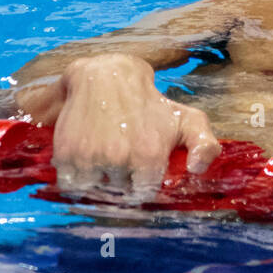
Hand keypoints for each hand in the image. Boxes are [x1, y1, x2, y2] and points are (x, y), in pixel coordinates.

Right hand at [51, 54, 220, 194]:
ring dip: (99, 185)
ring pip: (95, 193)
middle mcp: (120, 159)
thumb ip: (206, 145)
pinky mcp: (66, 154)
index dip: (141, 187)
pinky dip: (77, 182)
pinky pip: (71, 187)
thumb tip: (196, 170)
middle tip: (122, 167)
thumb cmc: (151, 103)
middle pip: (119, 195)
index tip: (138, 177)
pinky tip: (87, 166)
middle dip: (121, 185)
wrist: (106, 77)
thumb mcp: (188, 119)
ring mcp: (91, 158)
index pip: (144, 195)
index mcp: (149, 156)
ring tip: (105, 167)